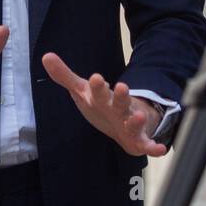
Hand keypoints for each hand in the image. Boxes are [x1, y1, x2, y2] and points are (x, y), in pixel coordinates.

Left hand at [42, 53, 167, 157]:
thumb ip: (64, 76)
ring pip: (134, 122)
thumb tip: (46, 56)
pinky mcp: (138, 140)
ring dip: (136, 120)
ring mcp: (129, 123)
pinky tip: (159, 149)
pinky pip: (147, 144)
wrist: (124, 120)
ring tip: (138, 116)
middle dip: (120, 96)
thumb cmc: (100, 104)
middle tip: (121, 87)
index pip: (98, 90)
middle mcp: (118, 108)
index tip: (95, 78)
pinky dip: (154, 147)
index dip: (97, 86)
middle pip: (119, 102)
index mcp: (103, 97)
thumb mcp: (82, 91)